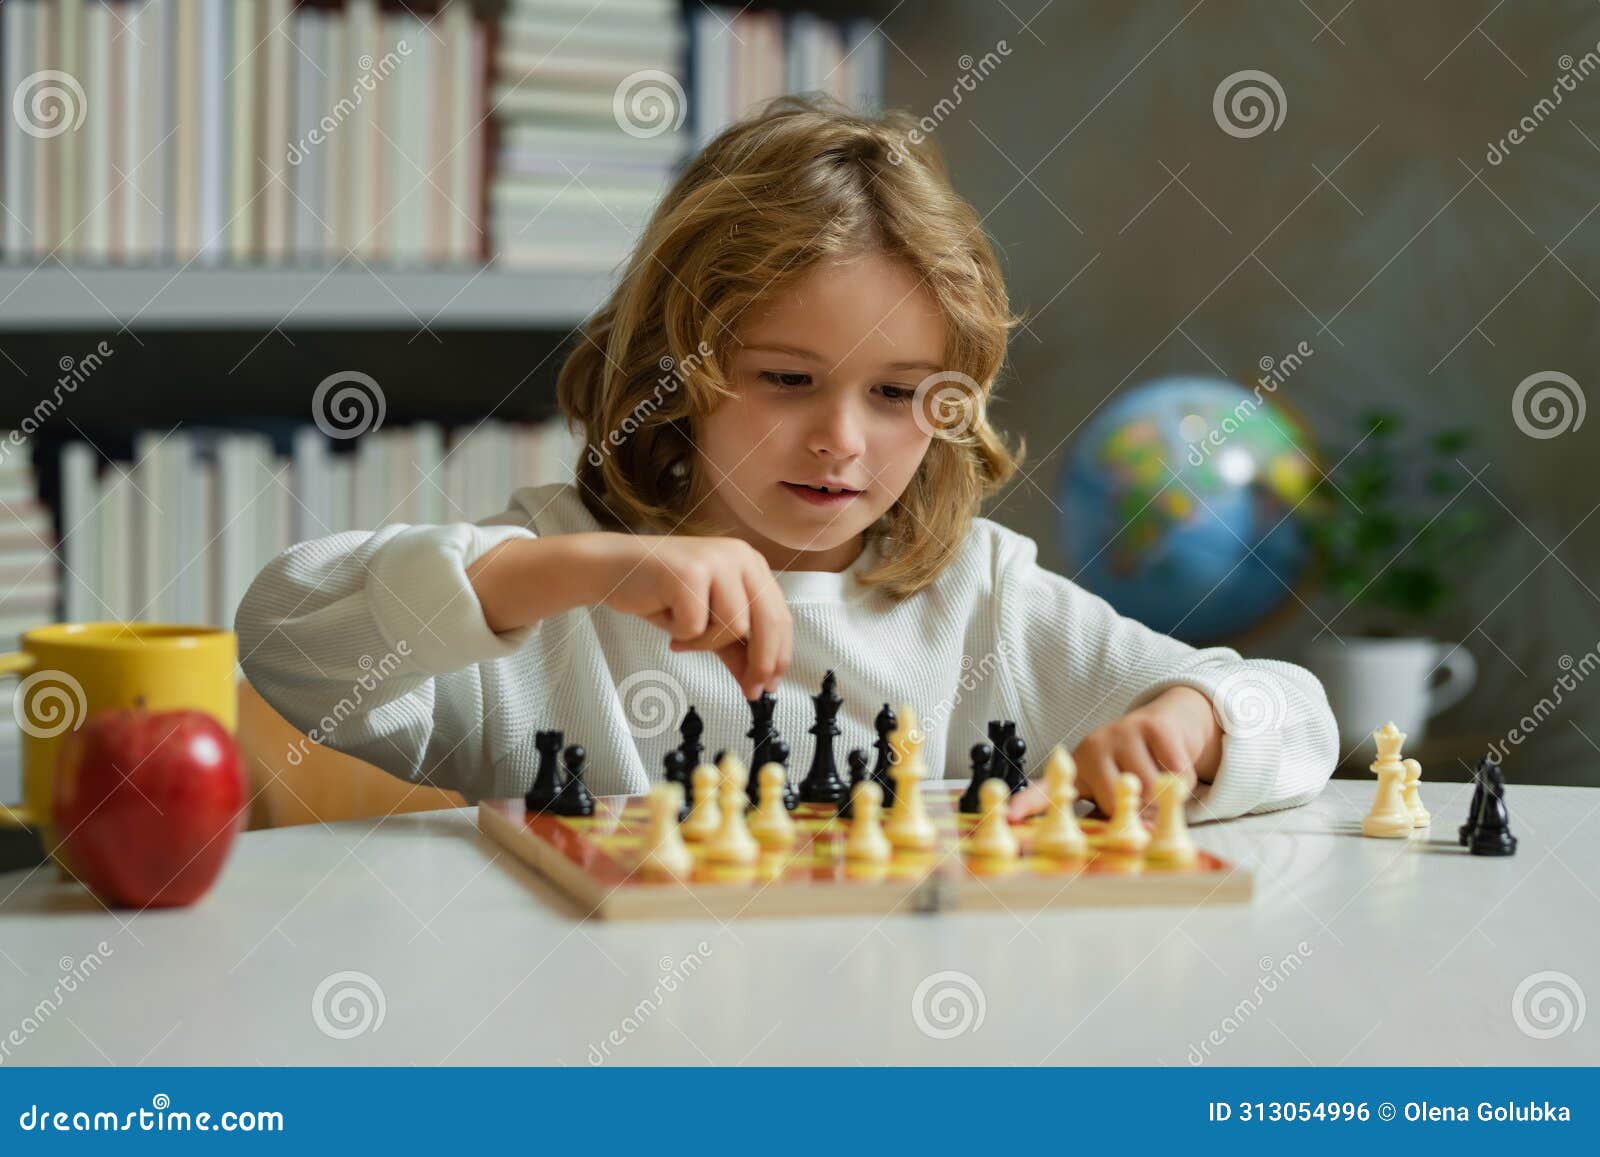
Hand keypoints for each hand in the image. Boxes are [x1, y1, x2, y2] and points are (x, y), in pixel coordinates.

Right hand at [598, 534, 792, 699]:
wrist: (612, 568)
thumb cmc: (660, 593)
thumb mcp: (706, 624)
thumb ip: (734, 650)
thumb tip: (756, 684)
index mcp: (752, 564)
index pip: (780, 616)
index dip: (778, 656)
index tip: (769, 685)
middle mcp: (740, 556)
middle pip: (768, 622)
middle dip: (760, 663)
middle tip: (750, 689)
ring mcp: (716, 560)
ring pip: (734, 627)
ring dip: (705, 644)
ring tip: (681, 635)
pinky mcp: (690, 571)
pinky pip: (697, 624)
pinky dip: (682, 633)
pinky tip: (666, 618)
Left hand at [1007, 686, 1222, 820]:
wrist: (1171, 726)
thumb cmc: (1138, 769)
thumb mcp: (1117, 792)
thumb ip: (1110, 817)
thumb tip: (1126, 839)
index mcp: (1076, 773)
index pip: (1046, 791)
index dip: (1026, 805)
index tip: (1007, 816)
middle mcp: (1091, 749)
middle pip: (1115, 803)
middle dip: (1137, 813)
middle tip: (1143, 801)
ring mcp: (1119, 733)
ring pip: (1148, 790)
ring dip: (1164, 797)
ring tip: (1157, 778)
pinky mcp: (1150, 726)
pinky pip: (1175, 773)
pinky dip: (1183, 779)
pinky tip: (1172, 763)